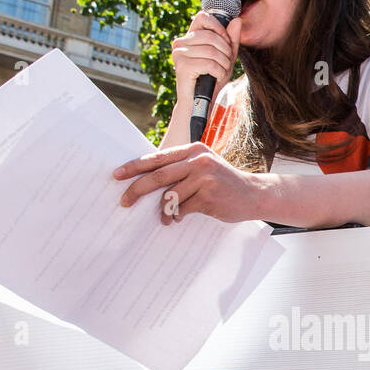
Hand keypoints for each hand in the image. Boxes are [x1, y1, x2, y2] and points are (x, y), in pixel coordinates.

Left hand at [113, 142, 263, 223]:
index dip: (134, 166)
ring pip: (170, 195)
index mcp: (192, 150)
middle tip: (124, 201)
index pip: (157, 157)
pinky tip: (178, 219)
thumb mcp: (202, 167)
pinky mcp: (209, 196)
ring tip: (164, 218)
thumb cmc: (222, 182)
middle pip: (158, 176)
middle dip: (137, 189)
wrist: (253, 194)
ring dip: (162, 211)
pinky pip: (183, 209)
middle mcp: (198, 160)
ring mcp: (204, 177)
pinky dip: (177, 216)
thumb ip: (179, 170)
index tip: (117, 175)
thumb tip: (147, 182)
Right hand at [170, 10, 241, 106]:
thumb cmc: (212, 79)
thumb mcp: (226, 57)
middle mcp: (181, 42)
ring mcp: (179, 53)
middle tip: (226, 63)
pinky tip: (216, 77)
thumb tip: (237, 20)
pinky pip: (209, 63)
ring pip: (212, 50)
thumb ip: (231, 39)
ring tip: (222, 72)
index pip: (202, 17)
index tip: (226, 42)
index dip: (218, 27)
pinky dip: (219, 72)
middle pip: (211, 36)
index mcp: (189, 37)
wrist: (201, 102)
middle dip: (225, 51)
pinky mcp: (182, 66)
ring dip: (223, 63)